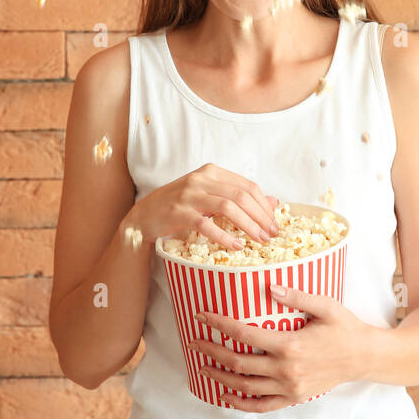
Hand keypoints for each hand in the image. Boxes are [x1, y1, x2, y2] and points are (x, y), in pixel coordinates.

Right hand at [132, 162, 280, 252]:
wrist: (145, 215)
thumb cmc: (180, 206)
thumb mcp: (210, 196)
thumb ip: (239, 196)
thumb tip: (274, 201)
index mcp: (212, 172)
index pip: (247, 185)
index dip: (264, 205)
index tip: (274, 222)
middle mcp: (201, 179)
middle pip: (241, 195)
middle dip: (260, 216)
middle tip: (271, 234)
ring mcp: (189, 195)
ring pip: (228, 207)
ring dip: (248, 226)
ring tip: (259, 240)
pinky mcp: (180, 213)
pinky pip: (207, 225)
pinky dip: (224, 236)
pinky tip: (236, 245)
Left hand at [189, 286, 367, 411]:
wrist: (364, 357)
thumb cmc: (345, 328)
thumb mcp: (325, 306)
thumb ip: (296, 297)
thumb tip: (269, 287)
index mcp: (290, 345)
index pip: (244, 335)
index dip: (220, 325)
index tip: (203, 317)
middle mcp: (286, 370)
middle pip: (238, 363)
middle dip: (211, 351)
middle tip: (193, 342)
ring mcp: (289, 388)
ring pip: (245, 387)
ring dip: (220, 376)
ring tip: (203, 366)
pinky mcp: (294, 397)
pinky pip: (262, 405)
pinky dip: (241, 403)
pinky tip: (227, 395)